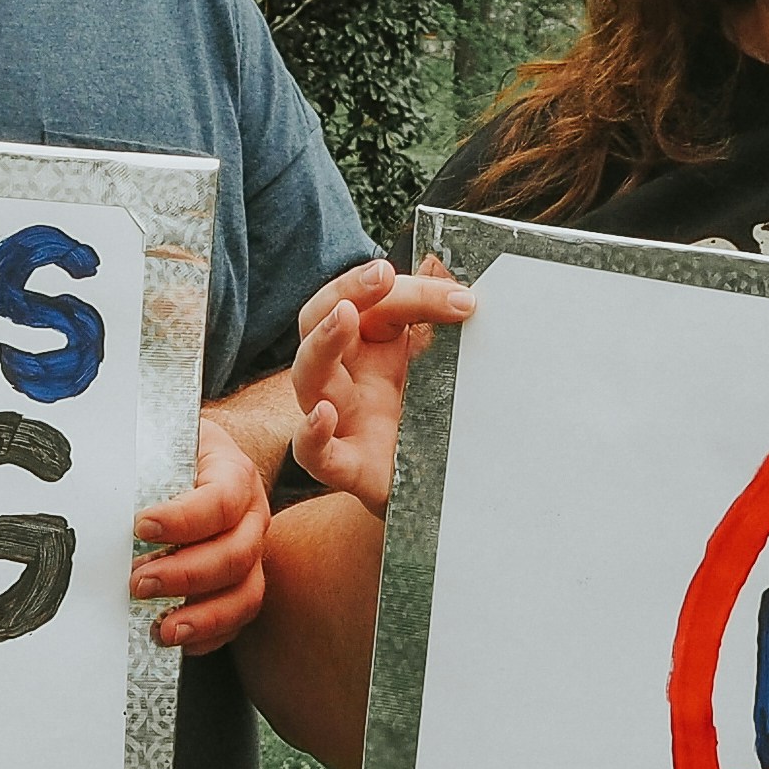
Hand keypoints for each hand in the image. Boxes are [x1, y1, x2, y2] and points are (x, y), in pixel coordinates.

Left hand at [130, 412, 272, 653]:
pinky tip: (178, 640)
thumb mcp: (162, 440)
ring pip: (245, 595)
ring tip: (164, 628)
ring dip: (203, 616)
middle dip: (184, 574)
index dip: (183, 519)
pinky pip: (237, 619)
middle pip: (234, 555)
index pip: (221, 501)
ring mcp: (252, 555)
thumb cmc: (176, 452)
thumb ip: (144, 457)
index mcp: (236, 475)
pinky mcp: (241, 584)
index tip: (142, 527)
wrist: (199, 461)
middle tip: (139, 582)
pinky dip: (209, 636)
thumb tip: (97, 479)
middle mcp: (252, 518)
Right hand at [286, 254, 475, 516]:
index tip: (460, 296)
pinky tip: (324, 415)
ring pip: (307, 378)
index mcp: (368, 347)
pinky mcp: (347, 468)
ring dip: (322, 344)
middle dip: (344, 291)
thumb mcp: (445, 367)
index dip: (406, 290)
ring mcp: (341, 422)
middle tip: (382, 276)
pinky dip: (312, 434)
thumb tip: (461, 279)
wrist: (443, 492)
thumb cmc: (434, 423)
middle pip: (318, 321)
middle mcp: (346, 378)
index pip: (369, 301)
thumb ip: (446, 326)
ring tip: (345, 318)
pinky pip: (313, 454)